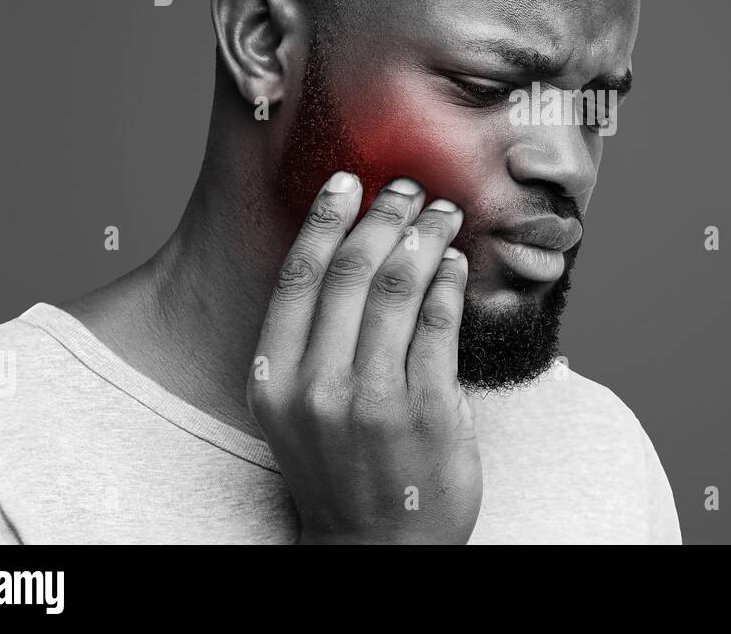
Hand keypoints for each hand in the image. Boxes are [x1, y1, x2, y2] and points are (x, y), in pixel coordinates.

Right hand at [248, 172, 481, 543]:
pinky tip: (456, 263)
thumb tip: (351, 252)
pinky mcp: (428, 408)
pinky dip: (450, 282)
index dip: (325, 220)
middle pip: (353, 272)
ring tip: (443, 215)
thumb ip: (311, 341)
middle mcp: (317, 386)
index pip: (299, 278)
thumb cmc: (340, 469)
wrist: (377, 547)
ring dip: (426, 238)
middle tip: (410, 189)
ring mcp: (374, 398)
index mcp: (273, 380)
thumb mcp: (297, 409)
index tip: (348, 183)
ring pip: (399, 288)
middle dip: (386, 217)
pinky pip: (440, 322)